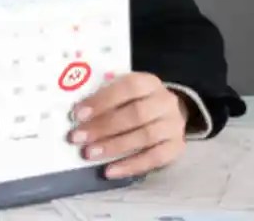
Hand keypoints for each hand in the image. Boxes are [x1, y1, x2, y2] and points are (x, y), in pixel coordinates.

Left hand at [68, 72, 188, 178]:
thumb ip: (104, 96)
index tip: (78, 114)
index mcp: (149, 82)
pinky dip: (131, 166)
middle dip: (103, 126)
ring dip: (114, 146)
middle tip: (78, 137)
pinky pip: (155, 159)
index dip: (102, 100)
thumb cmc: (135, 102)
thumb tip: (76, 113)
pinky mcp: (177, 147)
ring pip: (145, 136)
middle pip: (135, 114)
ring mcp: (174, 125)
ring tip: (89, 154)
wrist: (167, 115)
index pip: (128, 87)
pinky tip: (110, 171)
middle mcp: (165, 102)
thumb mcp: (123, 92)